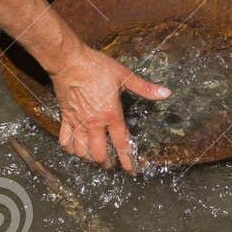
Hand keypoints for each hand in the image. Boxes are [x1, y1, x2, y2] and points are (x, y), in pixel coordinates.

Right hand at [49, 44, 168, 172]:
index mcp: (111, 115)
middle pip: (99, 154)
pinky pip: (65, 141)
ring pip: (81, 151)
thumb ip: (144, 88)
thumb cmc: (97, 67)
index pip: (121, 144)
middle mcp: (94, 123)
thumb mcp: (124, 75)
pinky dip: (70, 149)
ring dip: (89, 158)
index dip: (127, 160)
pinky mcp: (65, 118)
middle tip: (111, 164)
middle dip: (107, 163)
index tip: (131, 171)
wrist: (69, 61)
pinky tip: (75, 149)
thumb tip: (166, 93)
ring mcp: (77, 122)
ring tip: (95, 157)